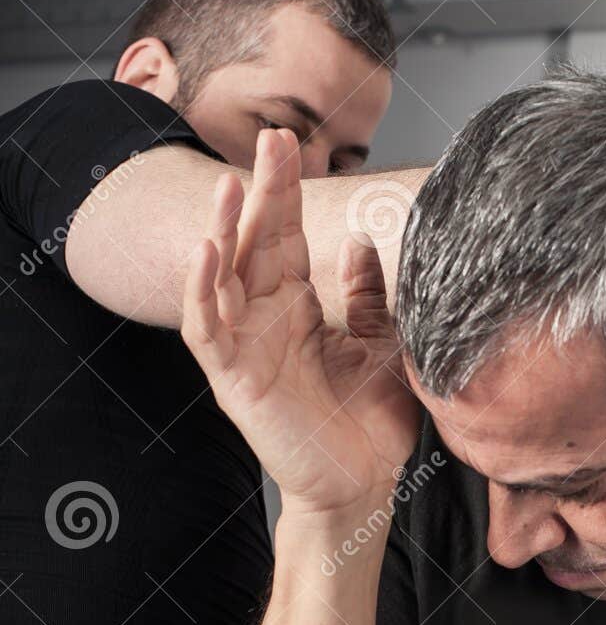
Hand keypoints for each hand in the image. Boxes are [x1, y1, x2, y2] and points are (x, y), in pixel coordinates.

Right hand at [182, 128, 421, 514]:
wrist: (364, 485)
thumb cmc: (370, 422)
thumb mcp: (383, 346)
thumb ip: (369, 295)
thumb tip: (356, 241)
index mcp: (298, 306)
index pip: (285, 234)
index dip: (286, 189)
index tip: (290, 142)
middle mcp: (265, 319)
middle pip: (252, 242)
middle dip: (259, 191)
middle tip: (270, 139)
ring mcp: (244, 347)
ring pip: (220, 278)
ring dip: (220, 230)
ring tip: (230, 186)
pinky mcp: (233, 380)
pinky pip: (207, 330)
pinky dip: (202, 292)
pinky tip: (208, 253)